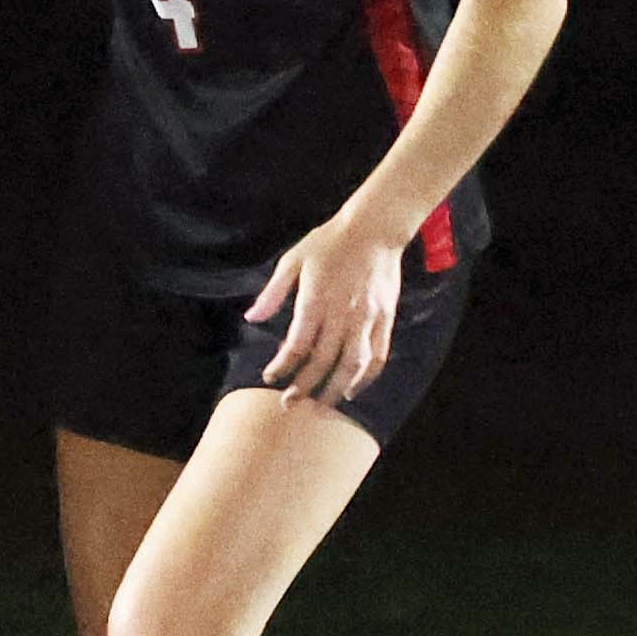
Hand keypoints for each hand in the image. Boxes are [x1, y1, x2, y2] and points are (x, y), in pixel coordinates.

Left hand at [245, 212, 408, 405]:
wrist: (374, 229)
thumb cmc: (328, 242)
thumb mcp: (292, 260)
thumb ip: (272, 293)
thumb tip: (251, 318)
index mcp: (315, 301)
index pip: (296, 345)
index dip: (282, 366)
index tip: (270, 377)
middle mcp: (342, 314)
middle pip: (322, 361)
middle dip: (304, 386)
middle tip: (289, 404)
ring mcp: (367, 318)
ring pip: (352, 365)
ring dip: (334, 388)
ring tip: (320, 406)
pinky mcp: (385, 319)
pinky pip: (378, 355)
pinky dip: (366, 377)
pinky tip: (352, 389)